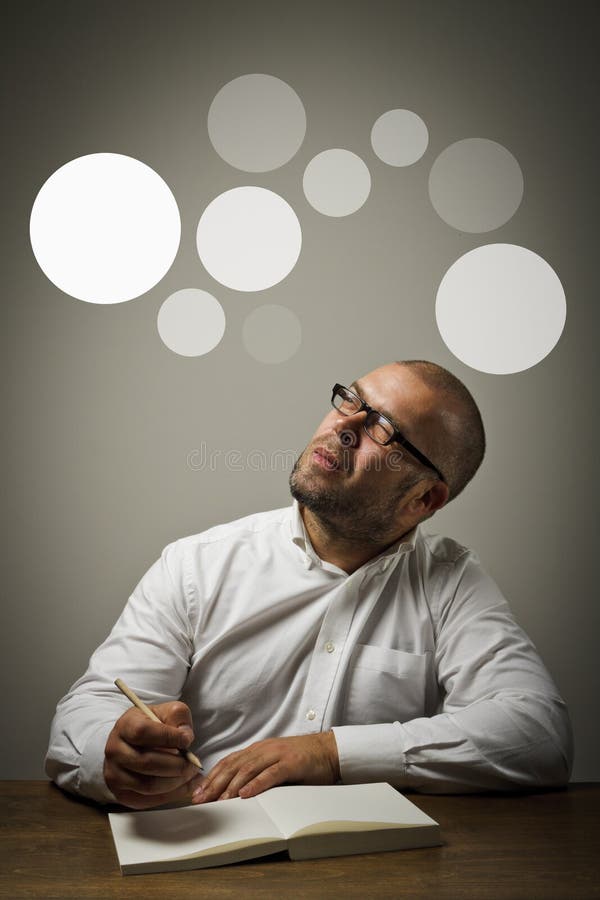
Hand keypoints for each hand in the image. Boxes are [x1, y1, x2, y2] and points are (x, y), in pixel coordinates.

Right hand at [104, 701, 203, 808]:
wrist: (133, 743)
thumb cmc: (153, 725)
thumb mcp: (166, 711)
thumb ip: (178, 716)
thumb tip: (185, 738)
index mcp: (124, 726)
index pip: (143, 732)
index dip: (168, 737)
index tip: (187, 740)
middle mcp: (114, 751)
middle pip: (147, 762)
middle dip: (177, 765)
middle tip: (194, 764)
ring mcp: (114, 775)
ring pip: (148, 785)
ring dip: (176, 782)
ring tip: (191, 775)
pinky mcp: (122, 794)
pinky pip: (148, 800)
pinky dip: (171, 795)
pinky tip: (184, 786)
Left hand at [191, 732, 339, 803]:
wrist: (328, 750)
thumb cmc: (303, 760)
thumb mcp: (275, 764)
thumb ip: (258, 773)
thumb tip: (235, 792)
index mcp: (258, 750)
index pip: (229, 762)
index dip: (212, 777)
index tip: (198, 793)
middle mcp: (264, 749)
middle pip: (233, 766)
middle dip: (215, 783)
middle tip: (200, 800)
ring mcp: (277, 754)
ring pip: (248, 769)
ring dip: (231, 786)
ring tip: (219, 800)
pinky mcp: (292, 762)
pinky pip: (270, 774)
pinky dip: (256, 784)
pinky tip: (245, 794)